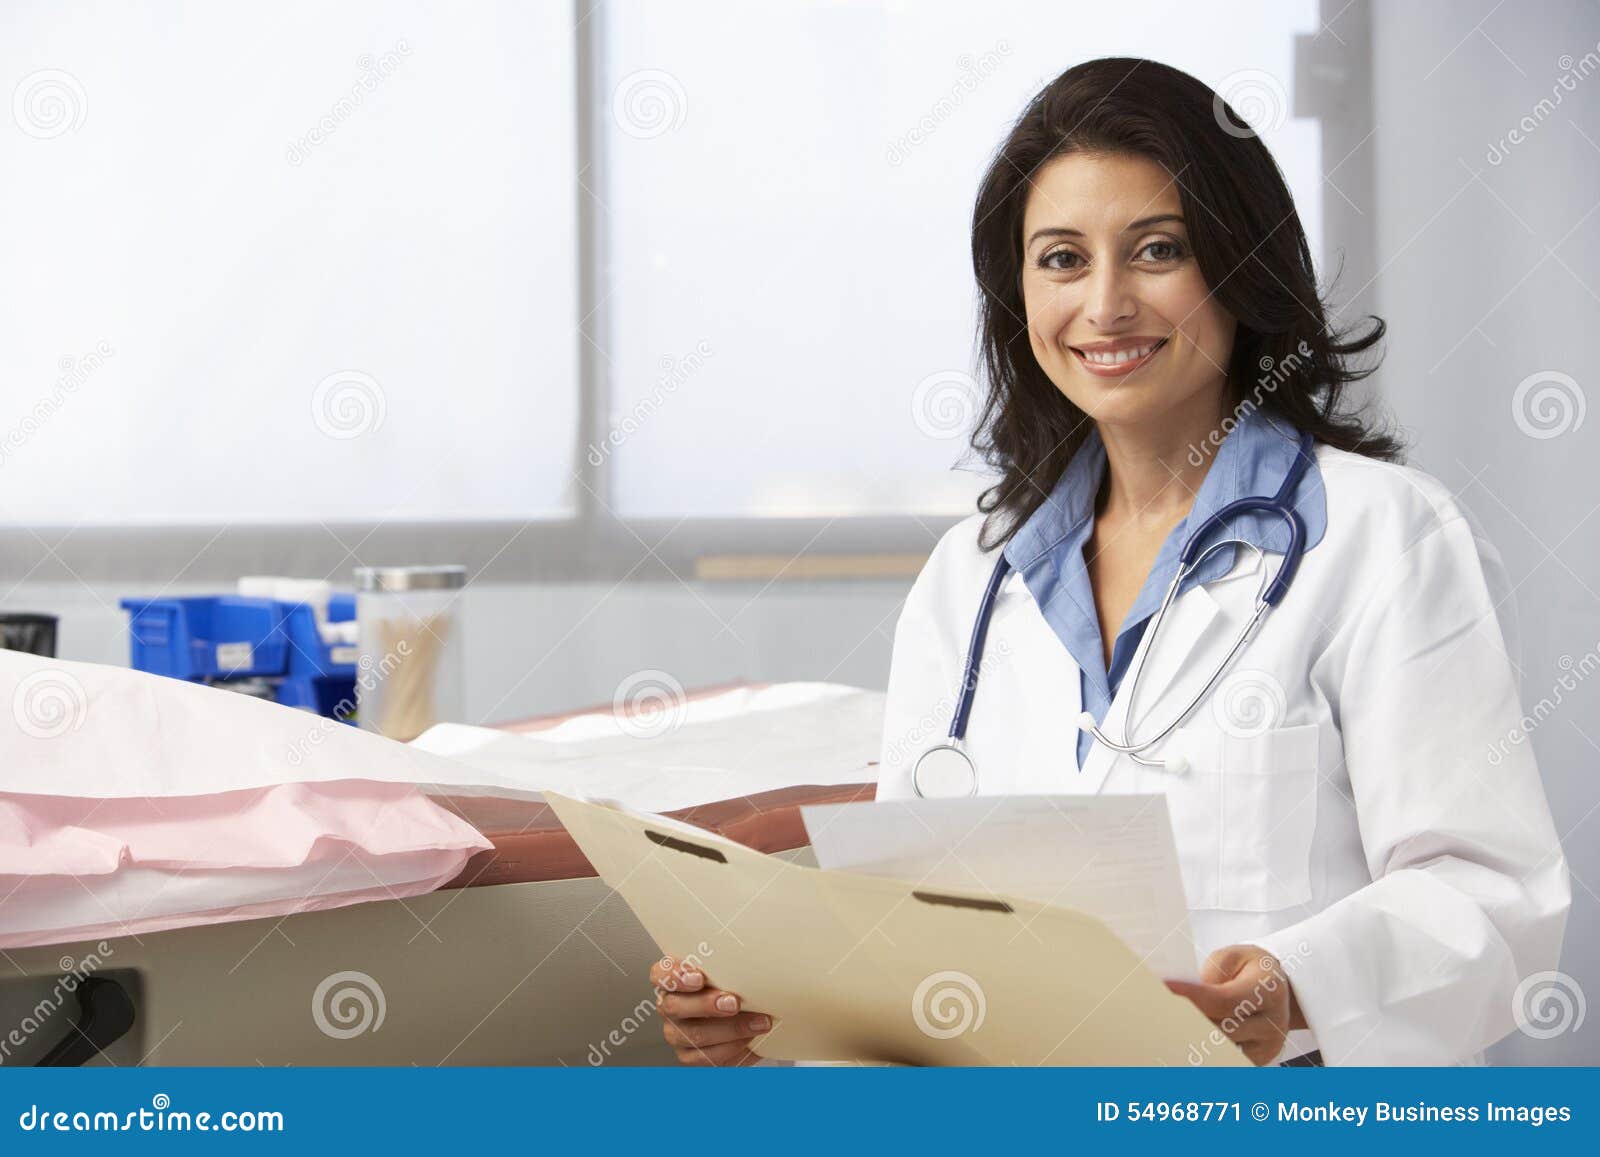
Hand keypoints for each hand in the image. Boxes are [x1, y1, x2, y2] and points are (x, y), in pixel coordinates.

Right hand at [649, 955, 773, 1066]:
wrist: (750, 1018)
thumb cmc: (736, 987)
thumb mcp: (731, 969)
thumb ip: (731, 962)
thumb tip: (754, 951)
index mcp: (673, 979)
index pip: (659, 974)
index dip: (675, 976)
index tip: (699, 977)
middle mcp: (670, 1005)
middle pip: (674, 1006)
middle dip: (706, 1005)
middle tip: (733, 1002)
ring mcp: (677, 1032)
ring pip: (693, 1034)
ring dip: (729, 1029)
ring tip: (756, 1022)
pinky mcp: (689, 1055)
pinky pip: (705, 1056)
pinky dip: (731, 1048)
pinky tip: (748, 1039)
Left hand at [1165, 945, 1305, 1065]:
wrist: (1282, 990)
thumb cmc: (1251, 969)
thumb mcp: (1234, 956)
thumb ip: (1213, 973)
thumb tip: (1186, 992)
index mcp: (1269, 990)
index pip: (1224, 1000)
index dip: (1192, 996)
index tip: (1163, 988)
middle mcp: (1272, 1023)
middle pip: (1219, 1030)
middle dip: (1185, 1019)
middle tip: (1153, 1010)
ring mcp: (1266, 1047)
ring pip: (1220, 1050)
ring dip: (1190, 1039)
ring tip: (1161, 1027)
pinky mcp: (1257, 1061)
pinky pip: (1225, 1061)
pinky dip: (1203, 1053)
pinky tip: (1179, 1043)